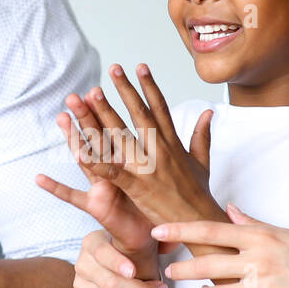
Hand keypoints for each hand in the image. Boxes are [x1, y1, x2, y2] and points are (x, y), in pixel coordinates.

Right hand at [37, 91, 159, 257]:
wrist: (145, 237)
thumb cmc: (150, 207)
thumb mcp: (157, 177)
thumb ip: (157, 152)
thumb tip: (162, 129)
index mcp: (126, 162)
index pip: (115, 131)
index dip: (106, 111)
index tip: (98, 89)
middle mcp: (110, 170)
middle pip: (98, 139)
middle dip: (87, 116)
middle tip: (75, 93)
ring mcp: (99, 187)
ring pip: (85, 159)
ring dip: (73, 139)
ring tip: (60, 118)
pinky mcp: (95, 207)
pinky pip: (72, 197)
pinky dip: (56, 188)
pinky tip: (39, 178)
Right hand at [72, 230, 167, 287]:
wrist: (113, 263)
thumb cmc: (129, 249)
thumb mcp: (134, 238)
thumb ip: (144, 239)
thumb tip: (168, 241)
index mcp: (92, 242)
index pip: (102, 253)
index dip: (117, 263)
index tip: (134, 271)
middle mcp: (82, 264)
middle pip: (110, 285)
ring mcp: (79, 285)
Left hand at [80, 64, 221, 227]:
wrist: (198, 221)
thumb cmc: (198, 193)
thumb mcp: (202, 161)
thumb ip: (201, 135)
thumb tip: (208, 112)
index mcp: (173, 143)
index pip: (160, 108)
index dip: (149, 86)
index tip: (140, 66)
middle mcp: (160, 150)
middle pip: (139, 114)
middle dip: (124, 90)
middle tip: (112, 69)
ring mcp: (148, 167)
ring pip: (122, 136)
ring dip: (105, 114)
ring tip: (91, 95)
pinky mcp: (137, 186)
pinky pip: (112, 171)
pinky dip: (96, 161)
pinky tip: (80, 149)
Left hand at [155, 204, 288, 287]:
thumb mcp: (288, 236)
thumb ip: (254, 226)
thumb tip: (230, 212)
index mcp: (262, 237)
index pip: (210, 231)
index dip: (179, 230)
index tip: (158, 230)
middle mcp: (259, 261)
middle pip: (205, 263)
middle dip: (183, 268)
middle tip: (172, 270)